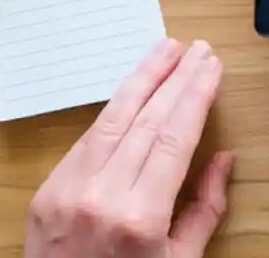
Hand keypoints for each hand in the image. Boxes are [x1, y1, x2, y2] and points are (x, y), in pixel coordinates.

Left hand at [25, 39, 233, 257]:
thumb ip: (204, 210)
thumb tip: (223, 159)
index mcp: (139, 219)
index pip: (176, 137)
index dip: (196, 96)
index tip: (211, 67)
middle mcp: (100, 198)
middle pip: (146, 120)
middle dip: (175, 79)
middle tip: (196, 50)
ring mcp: (67, 192)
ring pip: (111, 119)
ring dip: (140, 80)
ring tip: (164, 51)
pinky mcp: (46, 192)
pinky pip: (85, 141)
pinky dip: (112, 112)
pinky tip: (131, 91)